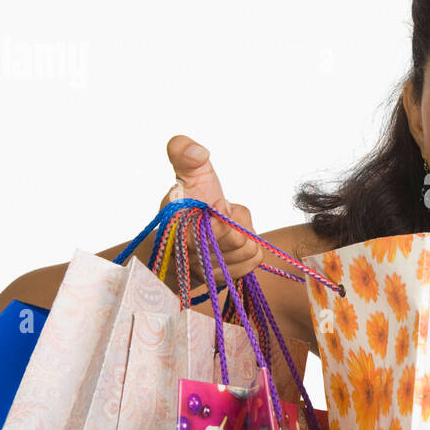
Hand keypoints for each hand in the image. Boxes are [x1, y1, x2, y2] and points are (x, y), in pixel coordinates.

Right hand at [160, 134, 262, 286]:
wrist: (191, 233)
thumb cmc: (191, 199)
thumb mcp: (186, 172)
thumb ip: (184, 153)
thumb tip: (198, 151)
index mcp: (176, 228)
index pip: (203, 234)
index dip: (220, 217)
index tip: (219, 202)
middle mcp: (189, 255)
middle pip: (235, 240)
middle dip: (236, 221)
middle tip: (223, 212)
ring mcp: (207, 270)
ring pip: (247, 249)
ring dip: (244, 233)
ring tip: (227, 227)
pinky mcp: (226, 277)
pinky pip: (254, 259)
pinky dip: (250, 247)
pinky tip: (234, 241)